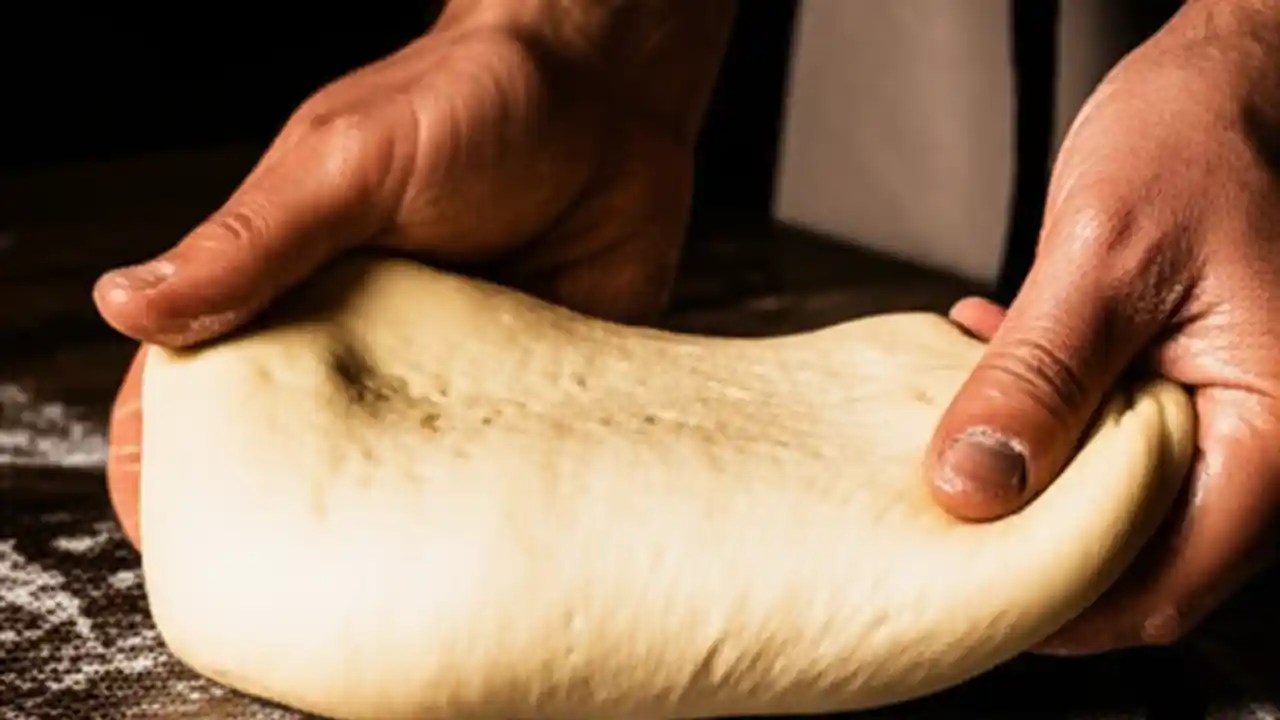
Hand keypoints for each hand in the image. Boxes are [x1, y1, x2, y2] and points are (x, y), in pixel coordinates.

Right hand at [98, 0, 734, 548]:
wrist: (611, 90)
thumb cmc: (469, 101)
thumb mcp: (345, 165)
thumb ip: (254, 242)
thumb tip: (129, 303)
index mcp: (291, 288)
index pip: (205, 393)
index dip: (178, 471)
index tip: (179, 545)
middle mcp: (362, 342)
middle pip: (306, 454)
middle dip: (296, 520)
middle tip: (300, 588)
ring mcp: (447, 369)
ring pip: (407, 474)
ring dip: (401, 522)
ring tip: (397, 582)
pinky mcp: (526, 383)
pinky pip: (502, 456)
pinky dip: (495, 494)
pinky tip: (494, 533)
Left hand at [928, 0, 1279, 653]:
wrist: (1232, 81)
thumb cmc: (1201, 140)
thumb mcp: (1105, 255)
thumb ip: (1040, 374)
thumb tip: (975, 482)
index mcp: (1272, 431)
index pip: (1166, 583)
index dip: (1063, 607)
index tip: (970, 600)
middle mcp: (1258, 442)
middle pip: (1140, 560)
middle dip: (1035, 553)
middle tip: (943, 529)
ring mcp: (1220, 421)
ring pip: (1112, 506)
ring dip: (1032, 487)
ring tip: (957, 443)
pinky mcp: (1180, 391)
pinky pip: (1106, 447)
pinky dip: (1044, 433)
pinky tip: (992, 378)